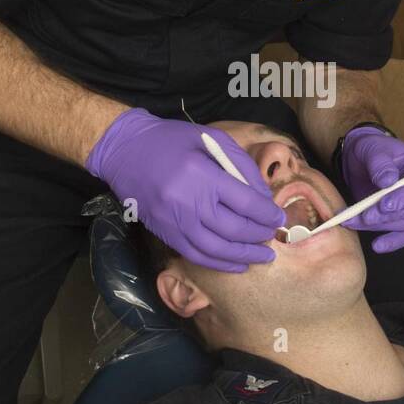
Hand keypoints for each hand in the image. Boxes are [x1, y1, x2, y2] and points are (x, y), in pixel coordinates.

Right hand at [86, 110, 284, 271]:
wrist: (125, 151)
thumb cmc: (172, 140)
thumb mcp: (212, 139)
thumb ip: (241, 166)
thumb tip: (264, 197)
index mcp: (202, 175)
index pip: (245, 202)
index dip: (266, 214)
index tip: (279, 218)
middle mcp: (188, 202)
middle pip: (233, 229)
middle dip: (259, 235)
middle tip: (273, 236)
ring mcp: (175, 222)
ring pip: (216, 249)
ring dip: (243, 255)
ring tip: (263, 256)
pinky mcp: (165, 233)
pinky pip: (196, 255)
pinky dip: (219, 263)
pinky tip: (237, 264)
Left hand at [340, 127, 403, 253]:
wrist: (362, 160)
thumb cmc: (372, 150)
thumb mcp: (373, 149)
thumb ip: (380, 164)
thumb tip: (388, 181)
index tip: (385, 204)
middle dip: (385, 215)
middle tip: (361, 216)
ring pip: (403, 224)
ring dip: (377, 226)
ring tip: (352, 221)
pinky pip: (402, 236)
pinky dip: (390, 242)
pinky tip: (377, 245)